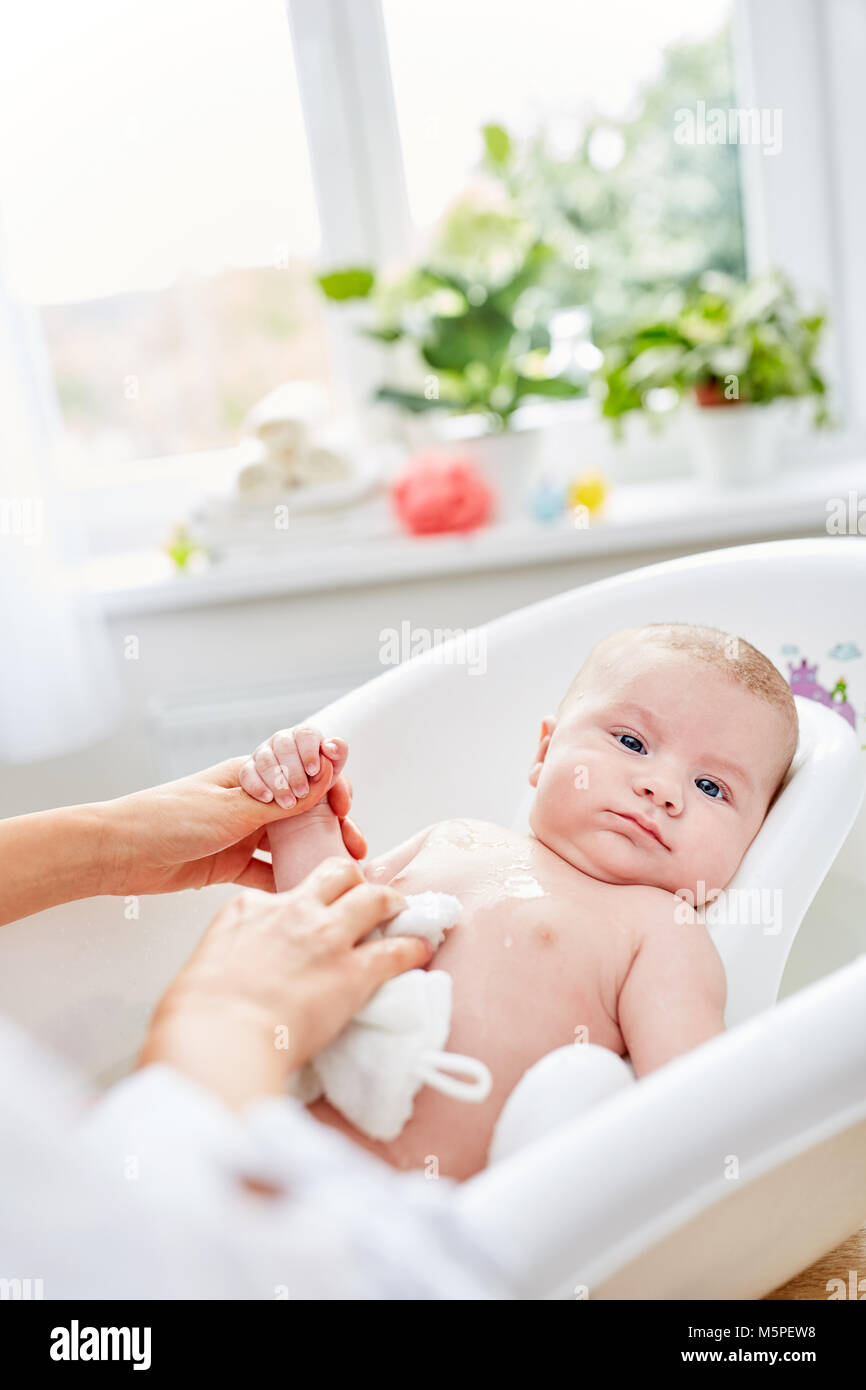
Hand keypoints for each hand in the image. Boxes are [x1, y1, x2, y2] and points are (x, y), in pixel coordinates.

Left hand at [101, 747, 365, 897]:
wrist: (117, 852)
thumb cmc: (166, 817)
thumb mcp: (232, 809)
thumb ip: (283, 800)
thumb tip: (327, 774)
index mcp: (251, 775)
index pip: (303, 769)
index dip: (329, 782)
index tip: (343, 803)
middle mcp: (252, 801)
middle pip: (306, 808)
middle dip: (334, 823)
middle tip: (354, 845)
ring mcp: (242, 833)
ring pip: (292, 841)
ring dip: (318, 853)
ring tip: (342, 871)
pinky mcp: (231, 864)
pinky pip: (269, 871)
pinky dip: (290, 880)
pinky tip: (308, 892)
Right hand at [139, 857, 432, 1107]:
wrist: (218, 1034)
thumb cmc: (200, 1011)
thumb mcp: (208, 959)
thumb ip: (236, 949)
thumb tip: (245, 965)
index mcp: (252, 906)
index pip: (290, 890)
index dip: (308, 900)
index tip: (315, 913)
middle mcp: (294, 911)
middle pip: (338, 875)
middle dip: (357, 880)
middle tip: (368, 896)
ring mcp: (327, 937)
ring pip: (375, 898)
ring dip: (394, 902)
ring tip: (405, 911)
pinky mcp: (353, 971)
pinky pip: (397, 949)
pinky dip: (414, 947)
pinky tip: (423, 950)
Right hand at [240, 726, 348, 811]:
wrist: (298, 793)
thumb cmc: (319, 777)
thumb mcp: (334, 767)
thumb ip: (338, 754)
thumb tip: (329, 747)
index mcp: (304, 735)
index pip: (305, 734)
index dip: (309, 751)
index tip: (314, 771)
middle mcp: (282, 740)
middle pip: (283, 747)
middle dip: (294, 771)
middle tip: (303, 793)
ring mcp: (263, 753)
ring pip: (265, 760)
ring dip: (277, 782)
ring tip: (289, 802)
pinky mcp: (249, 769)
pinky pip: (247, 774)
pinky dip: (256, 786)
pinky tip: (267, 799)